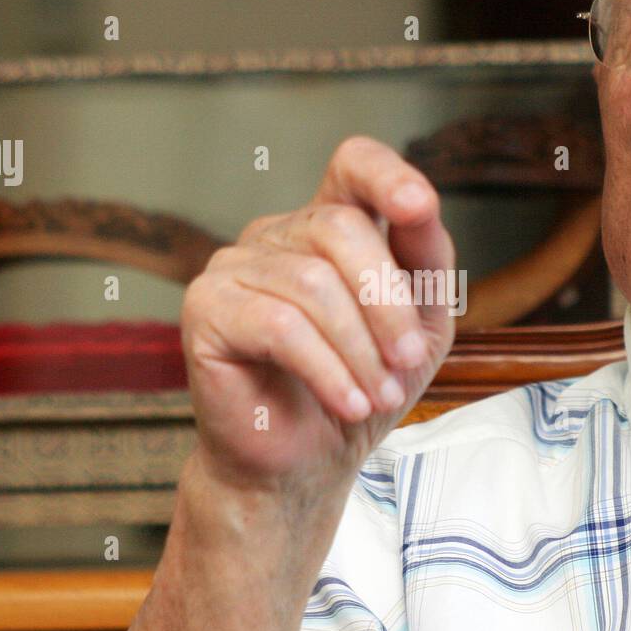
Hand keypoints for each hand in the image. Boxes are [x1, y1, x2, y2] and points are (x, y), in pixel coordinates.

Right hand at [180, 135, 456, 512]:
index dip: (386, 174)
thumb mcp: (420, 326)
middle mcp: (276, 235)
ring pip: (312, 282)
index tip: (419, 206)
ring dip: (360, 350)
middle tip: (405, 363)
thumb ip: (425, 261)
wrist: (304, 465)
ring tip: (377, 396)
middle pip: (340, 226)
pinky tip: (349, 403)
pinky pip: (280, 326)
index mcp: (328, 227)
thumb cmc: (361, 389)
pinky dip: (327, 370)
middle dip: (386, 302)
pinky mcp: (205, 310)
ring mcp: (233, 266)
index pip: (352, 165)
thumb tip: (421, 203)